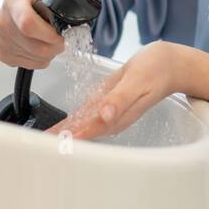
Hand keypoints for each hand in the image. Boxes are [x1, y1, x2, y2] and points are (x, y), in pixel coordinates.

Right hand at [0, 0, 65, 68]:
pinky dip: (40, 59)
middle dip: (55, 45)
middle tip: (62, 38)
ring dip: (49, 52)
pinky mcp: (3, 54)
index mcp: (12, 3)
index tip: (61, 34)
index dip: (48, 34)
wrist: (18, 6)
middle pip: (35, 46)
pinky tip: (40, 45)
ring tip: (50, 40)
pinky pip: (30, 64)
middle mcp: (2, 22)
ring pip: (35, 57)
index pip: (27, 24)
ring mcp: (0, 40)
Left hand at [45, 40, 183, 140]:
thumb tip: (104, 116)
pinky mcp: (108, 100)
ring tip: (45, 138)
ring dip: (64, 132)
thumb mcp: (137, 82)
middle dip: (61, 139)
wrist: (170, 63)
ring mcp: (109, 110)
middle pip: (81, 132)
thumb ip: (120, 100)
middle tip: (39, 144)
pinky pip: (87, 114)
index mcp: (116, 116)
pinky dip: (73, 120)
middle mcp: (112, 117)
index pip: (87, 132)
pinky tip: (62, 125)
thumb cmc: (156, 70)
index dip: (68, 139)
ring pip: (82, 124)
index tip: (51, 144)